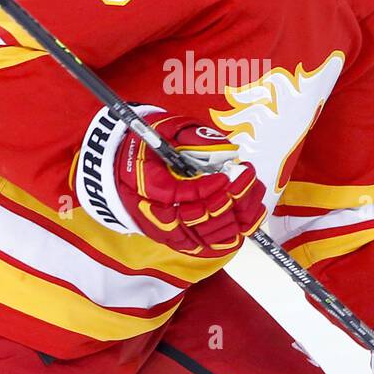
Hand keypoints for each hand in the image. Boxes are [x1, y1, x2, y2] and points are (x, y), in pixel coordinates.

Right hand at [74, 105, 267, 256]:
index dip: (210, 188)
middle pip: (201, 218)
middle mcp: (159, 216)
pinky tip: (250, 213)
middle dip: (231, 198)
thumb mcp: (165, 130)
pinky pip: (212, 243)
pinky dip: (234, 231)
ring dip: (236, 214)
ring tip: (252, 190)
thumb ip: (193, 137)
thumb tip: (226, 149)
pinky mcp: (180, 239)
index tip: (229, 174)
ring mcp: (171, 231)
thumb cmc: (147, 147)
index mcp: (149, 187)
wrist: (120, 171)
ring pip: (210, 234)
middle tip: (246, 176)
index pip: (183, 196)